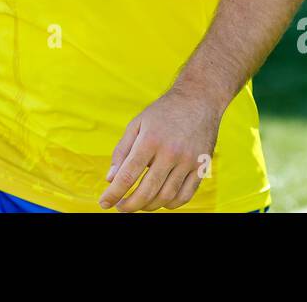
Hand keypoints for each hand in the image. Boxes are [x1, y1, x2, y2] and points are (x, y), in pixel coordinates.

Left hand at [100, 87, 224, 211]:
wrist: (198, 99)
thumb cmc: (163, 113)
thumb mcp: (137, 124)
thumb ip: (122, 151)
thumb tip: (110, 179)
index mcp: (150, 140)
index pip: (128, 175)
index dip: (114, 193)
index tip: (104, 203)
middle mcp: (170, 152)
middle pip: (147, 191)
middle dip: (130, 205)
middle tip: (120, 207)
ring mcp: (188, 161)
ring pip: (166, 197)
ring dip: (148, 205)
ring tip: (138, 203)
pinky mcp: (201, 167)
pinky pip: (185, 195)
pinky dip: (170, 204)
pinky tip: (160, 200)